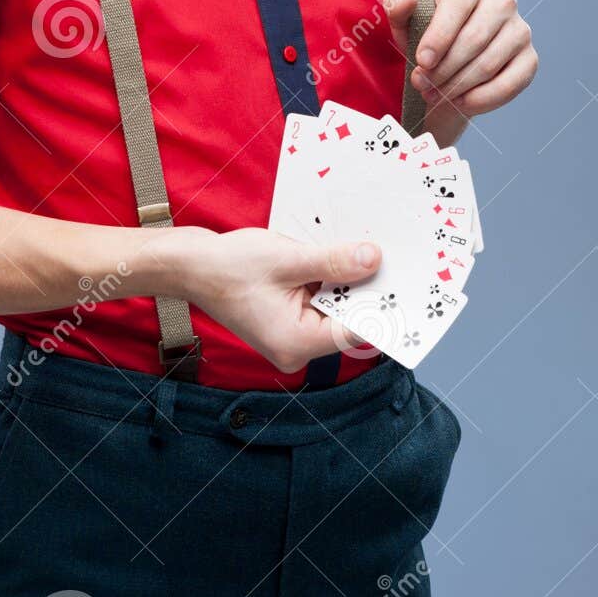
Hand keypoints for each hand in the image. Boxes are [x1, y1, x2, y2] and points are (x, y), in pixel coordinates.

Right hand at [184, 227, 381, 374]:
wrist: (190, 266)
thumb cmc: (228, 267)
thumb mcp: (288, 259)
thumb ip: (333, 262)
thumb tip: (373, 259)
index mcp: (297, 344)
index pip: (355, 330)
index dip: (383, 305)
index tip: (407, 284)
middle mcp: (297, 348)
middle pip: (347, 318)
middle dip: (365, 286)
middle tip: (390, 255)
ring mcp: (292, 335)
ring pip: (334, 307)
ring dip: (346, 279)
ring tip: (366, 249)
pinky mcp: (287, 319)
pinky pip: (319, 300)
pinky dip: (328, 279)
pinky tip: (338, 254)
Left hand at [384, 0, 537, 125]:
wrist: (449, 65)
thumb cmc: (427, 37)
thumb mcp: (405, 22)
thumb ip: (397, 6)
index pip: (458, 6)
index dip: (438, 37)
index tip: (421, 62)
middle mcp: (503, 2)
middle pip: (474, 39)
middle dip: (444, 68)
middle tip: (422, 84)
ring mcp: (520, 30)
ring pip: (488, 64)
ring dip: (457, 87)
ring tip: (434, 94)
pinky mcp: (529, 60)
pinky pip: (509, 84)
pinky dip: (481, 99)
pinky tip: (460, 103)